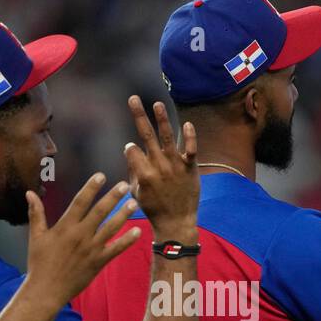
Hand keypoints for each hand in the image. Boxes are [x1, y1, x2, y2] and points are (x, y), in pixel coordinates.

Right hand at [24, 174, 141, 308]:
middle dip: (113, 197)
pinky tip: (139, 231)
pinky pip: (117, 249)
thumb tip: (30, 193)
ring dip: (124, 215)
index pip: (80, 201)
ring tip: (134, 204)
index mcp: (65, 226)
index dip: (91, 187)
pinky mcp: (99, 261)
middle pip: (99, 211)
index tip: (101, 176)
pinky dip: (128, 240)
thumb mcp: (36, 236)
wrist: (47, 289)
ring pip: (111, 227)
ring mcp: (92, 248)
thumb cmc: (39, 262)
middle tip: (125, 185)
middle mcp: (80, 235)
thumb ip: (36, 214)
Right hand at [124, 96, 198, 242]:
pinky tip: (187, 123)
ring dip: (162, 119)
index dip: (130, 148)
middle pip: (146, 136)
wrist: (177, 222)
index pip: (132, 149)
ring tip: (157, 104)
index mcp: (143, 173)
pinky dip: (190, 137)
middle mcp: (158, 167)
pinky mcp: (190, 169)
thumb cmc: (154, 208)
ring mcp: (175, 166)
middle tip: (133, 98)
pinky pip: (191, 150)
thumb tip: (130, 150)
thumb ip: (132, 170)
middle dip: (138, 115)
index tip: (132, 152)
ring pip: (167, 138)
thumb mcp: (135, 191)